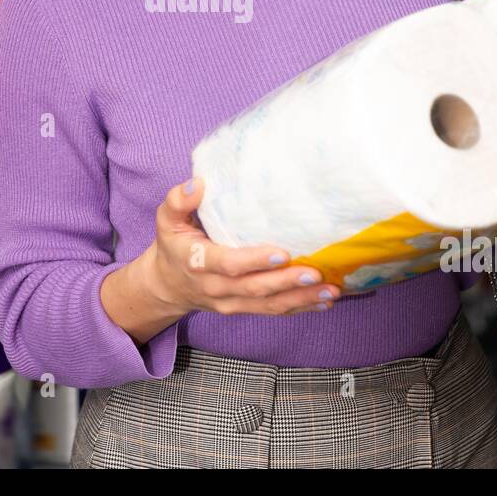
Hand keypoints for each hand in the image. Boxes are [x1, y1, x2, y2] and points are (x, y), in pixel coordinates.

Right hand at [143, 176, 341, 318]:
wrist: (167, 285)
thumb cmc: (174, 245)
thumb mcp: (167, 219)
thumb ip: (178, 201)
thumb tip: (197, 184)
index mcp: (199, 262)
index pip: (229, 265)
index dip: (255, 261)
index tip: (281, 253)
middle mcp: (216, 287)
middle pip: (255, 289)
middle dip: (286, 283)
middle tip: (315, 273)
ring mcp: (231, 302)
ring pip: (269, 305)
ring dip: (301, 299)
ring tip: (329, 291)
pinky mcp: (244, 309)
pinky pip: (273, 311)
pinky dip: (300, 307)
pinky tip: (324, 301)